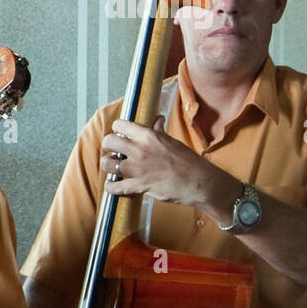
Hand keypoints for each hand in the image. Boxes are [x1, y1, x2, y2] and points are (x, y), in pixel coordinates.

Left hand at [100, 117, 240, 212]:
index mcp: (149, 136)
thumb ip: (159, 132)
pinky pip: (116, 187)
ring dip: (107, 166)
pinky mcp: (140, 185)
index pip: (120, 125)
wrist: (199, 182)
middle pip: (109, 142)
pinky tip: (111, 186)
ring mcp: (138, 168)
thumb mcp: (172, 142)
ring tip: (111, 167)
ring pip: (108, 164)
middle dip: (108, 146)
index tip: (118, 133)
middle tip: (112, 151)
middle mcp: (140, 150)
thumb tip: (157, 119)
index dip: (116, 129)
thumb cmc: (188, 161)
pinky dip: (111, 187)